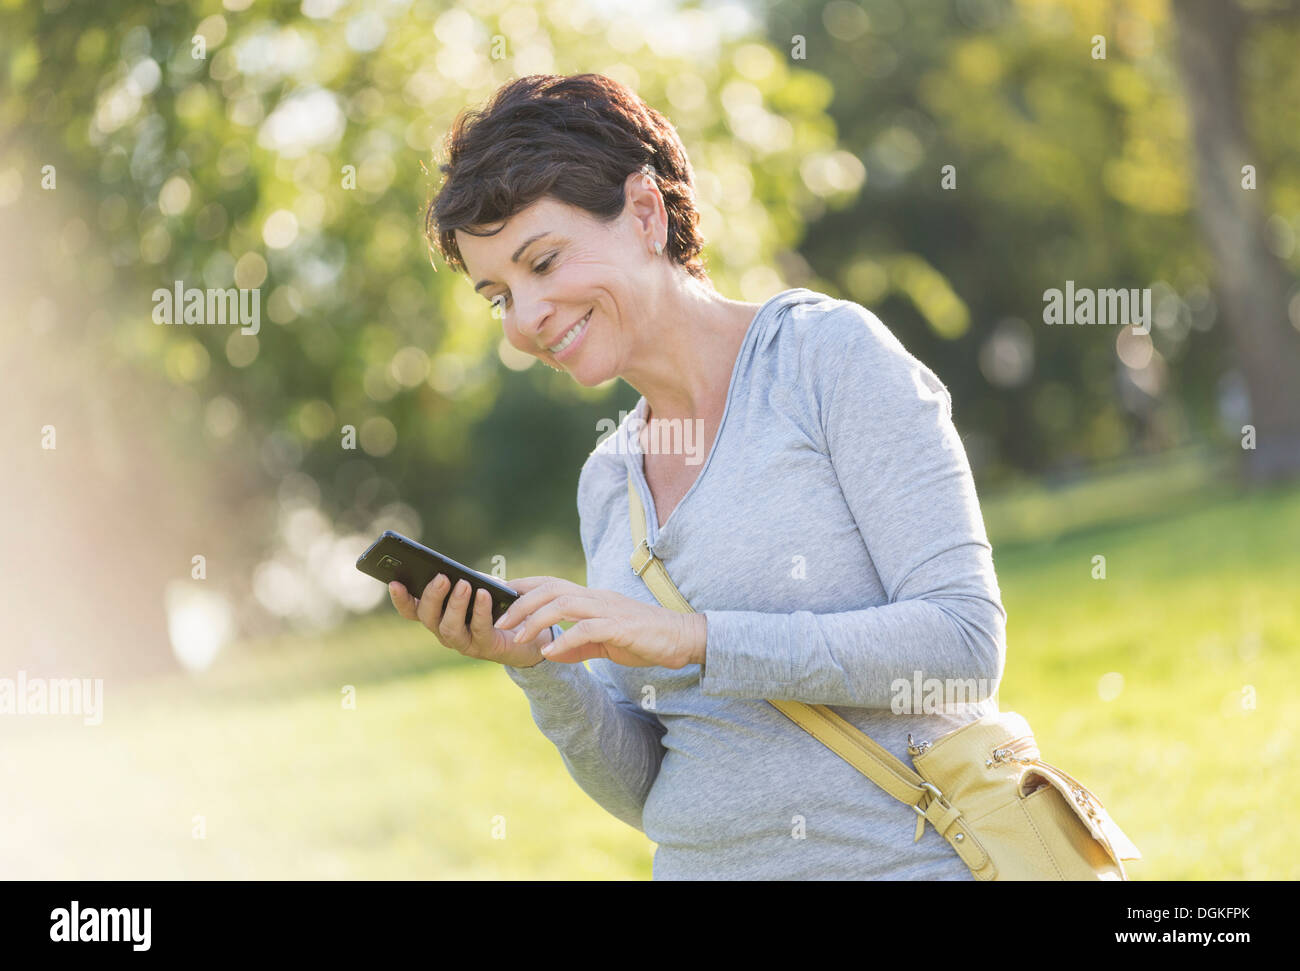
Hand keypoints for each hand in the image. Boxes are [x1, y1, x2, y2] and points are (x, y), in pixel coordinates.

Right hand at [388, 575, 552, 668]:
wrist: (526, 630)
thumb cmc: (496, 604)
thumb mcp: (477, 587)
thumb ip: (462, 580)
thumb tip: (454, 572)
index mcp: (438, 615)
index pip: (411, 610)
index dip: (401, 599)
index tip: (395, 582)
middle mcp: (444, 631)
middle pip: (427, 617)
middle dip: (432, 596)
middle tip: (441, 577)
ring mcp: (463, 642)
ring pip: (449, 628)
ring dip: (455, 604)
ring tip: (463, 584)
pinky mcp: (485, 647)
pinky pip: (479, 629)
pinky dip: (480, 610)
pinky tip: (484, 594)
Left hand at [491, 576, 706, 668]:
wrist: (682, 638)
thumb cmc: (644, 638)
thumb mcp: (605, 642)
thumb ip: (577, 645)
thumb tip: (550, 651)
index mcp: (591, 597)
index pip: (551, 584)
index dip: (523, 586)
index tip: (498, 595)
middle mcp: (596, 597)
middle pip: (550, 589)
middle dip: (521, 603)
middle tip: (500, 621)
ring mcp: (608, 609)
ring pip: (563, 604)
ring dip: (536, 620)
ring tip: (518, 637)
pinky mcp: (620, 627)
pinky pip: (586, 629)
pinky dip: (564, 639)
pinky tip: (549, 650)